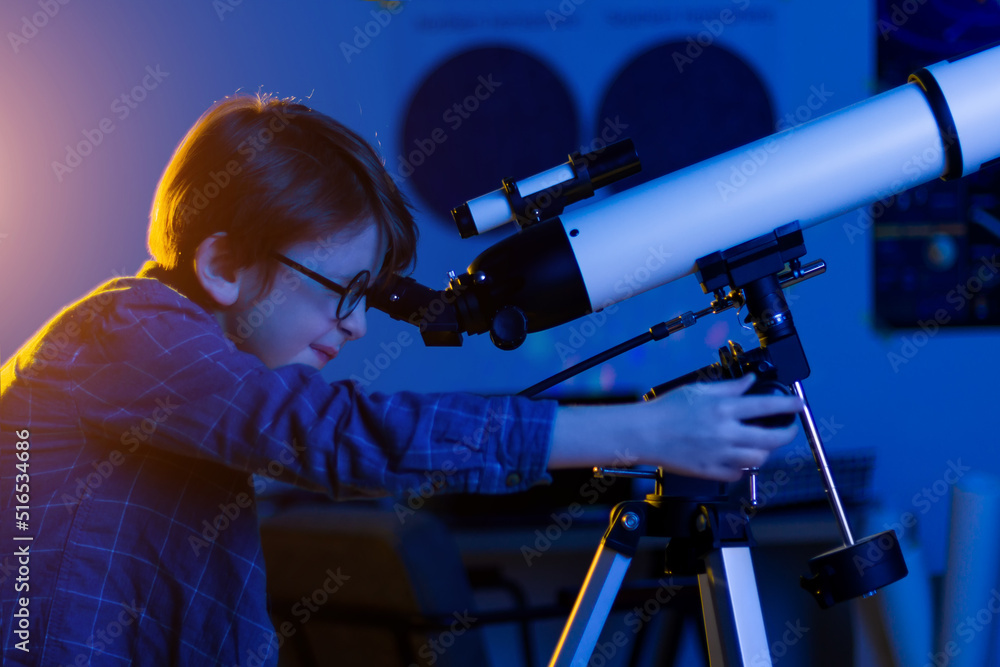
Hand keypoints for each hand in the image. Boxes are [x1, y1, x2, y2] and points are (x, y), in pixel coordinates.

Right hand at [637, 374, 802, 480]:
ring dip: (764, 451)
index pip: (767, 407)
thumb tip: (750, 382)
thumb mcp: (698, 390)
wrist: (644, 433)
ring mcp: (719, 455)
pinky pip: (738, 473)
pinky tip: (736, 456)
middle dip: (786, 433)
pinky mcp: (711, 471)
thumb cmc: (666, 410)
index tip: (798, 405)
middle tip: (786, 429)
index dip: (789, 406)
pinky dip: (742, 466)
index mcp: (723, 409)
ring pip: (758, 459)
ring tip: (759, 443)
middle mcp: (725, 433)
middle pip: (772, 439)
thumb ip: (729, 388)